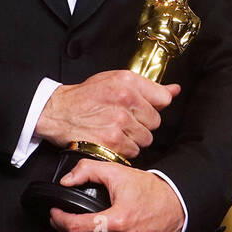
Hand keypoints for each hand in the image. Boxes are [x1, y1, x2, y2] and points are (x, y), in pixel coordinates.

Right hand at [35, 70, 179, 159]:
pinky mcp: (112, 141)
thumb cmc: (85, 96)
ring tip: (116, 130)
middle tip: (124, 120)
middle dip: (142, 124)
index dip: (154, 106)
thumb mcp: (114, 80)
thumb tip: (174, 90)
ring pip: (146, 139)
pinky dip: (123, 150)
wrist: (58, 112)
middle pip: (155, 122)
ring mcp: (120, 122)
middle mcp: (126, 100)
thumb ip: (146, 86)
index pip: (163, 99)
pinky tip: (110, 140)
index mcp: (128, 82)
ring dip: (134, 139)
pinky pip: (133, 152)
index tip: (143, 109)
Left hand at [48, 159, 184, 231]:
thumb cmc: (150, 190)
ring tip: (77, 227)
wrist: (177, 205)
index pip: (77, 227)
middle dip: (67, 230)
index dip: (60, 219)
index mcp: (119, 220)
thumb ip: (87, 170)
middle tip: (62, 219)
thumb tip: (66, 180)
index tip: (55, 213)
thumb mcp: (117, 172)